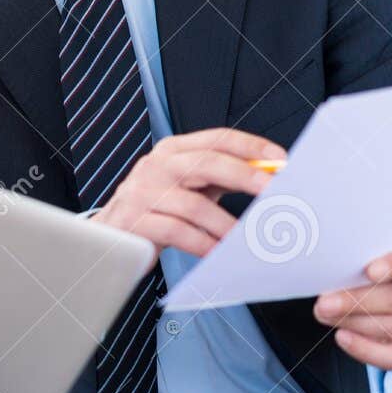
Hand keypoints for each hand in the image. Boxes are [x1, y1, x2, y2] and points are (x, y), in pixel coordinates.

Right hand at [88, 128, 284, 257]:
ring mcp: (142, 193)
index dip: (250, 146)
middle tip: (272, 192)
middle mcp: (156, 166)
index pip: (216, 139)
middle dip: (244, 176)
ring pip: (194, 205)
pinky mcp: (135, 221)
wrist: (110, 235)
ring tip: (246, 240)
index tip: (281, 159)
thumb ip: (220, 177)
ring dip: (226, 225)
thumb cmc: (157, 209)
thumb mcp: (187, 185)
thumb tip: (267, 175)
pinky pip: (177, 233)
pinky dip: (203, 244)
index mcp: (172, 150)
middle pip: (205, 163)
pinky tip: (217, 253)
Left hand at [313, 242, 391, 369]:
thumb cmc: (387, 276)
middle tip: (324, 302)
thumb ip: (365, 262)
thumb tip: (333, 270)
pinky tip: (342, 337)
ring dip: (355, 323)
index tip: (368, 270)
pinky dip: (366, 349)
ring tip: (325, 316)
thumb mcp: (381, 261)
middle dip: (358, 301)